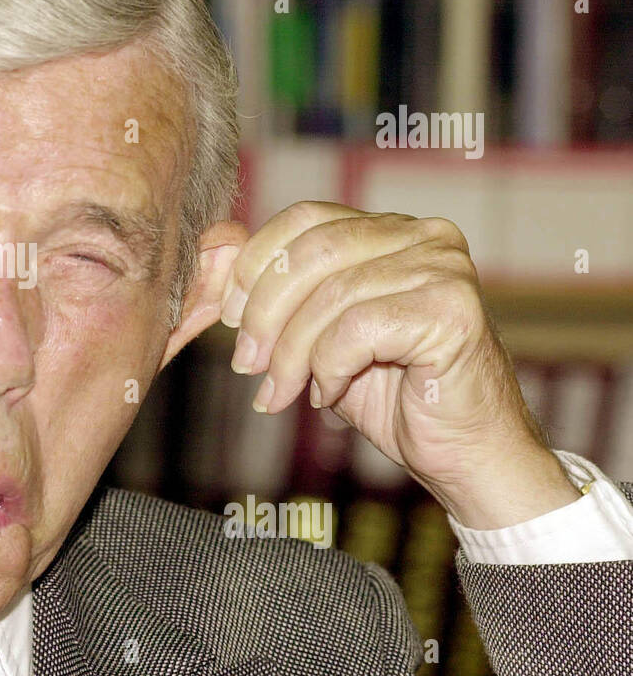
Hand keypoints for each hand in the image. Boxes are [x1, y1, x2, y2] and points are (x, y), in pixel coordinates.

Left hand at [220, 201, 576, 528]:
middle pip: (312, 252)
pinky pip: (356, 330)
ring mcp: (444, 268)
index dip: (255, 264)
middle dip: (265, 313)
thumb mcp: (314, 334)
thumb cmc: (389, 395)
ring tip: (282, 393)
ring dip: (291, 355)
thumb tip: (213, 244)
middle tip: (248, 364)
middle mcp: (425, 235)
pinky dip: (328, 368)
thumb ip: (271, 288)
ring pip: (329, 297)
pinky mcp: (452, 310)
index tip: (231, 317)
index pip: (305, 219)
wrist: (463, 456)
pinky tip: (329, 395)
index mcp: (392, 229)